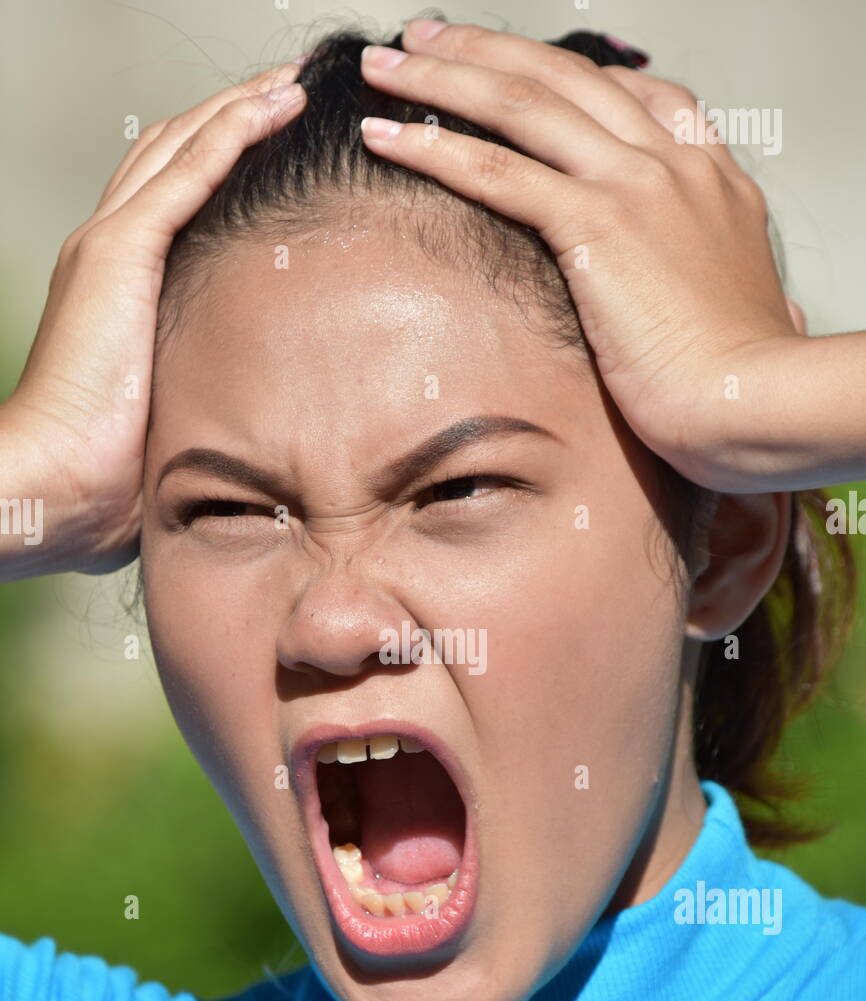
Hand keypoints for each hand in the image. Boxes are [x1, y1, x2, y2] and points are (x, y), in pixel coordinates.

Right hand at [1, 63, 305, 577]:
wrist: (56, 482)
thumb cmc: (108, 469)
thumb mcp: (173, 403)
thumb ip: (203, 379)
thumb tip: (264, 408)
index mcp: (116, 281)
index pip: (171, 193)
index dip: (221, 153)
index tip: (278, 134)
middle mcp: (107, 248)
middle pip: (175, 151)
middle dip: (235, 112)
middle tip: (295, 86)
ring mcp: (109, 245)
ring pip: (183, 145)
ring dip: (241, 106)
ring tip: (296, 81)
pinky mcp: (119, 254)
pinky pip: (186, 174)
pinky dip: (232, 133)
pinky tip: (275, 108)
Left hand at [359, 20, 803, 489]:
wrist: (754, 404)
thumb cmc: (740, 385)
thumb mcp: (736, 313)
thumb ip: (712, 288)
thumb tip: (718, 313)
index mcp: (713, 181)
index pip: (642, 95)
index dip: (571, 75)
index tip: (519, 70)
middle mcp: (675, 165)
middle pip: (566, 76)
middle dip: (486, 50)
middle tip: (425, 38)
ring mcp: (637, 186)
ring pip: (524, 103)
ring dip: (443, 77)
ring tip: (386, 66)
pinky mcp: (597, 226)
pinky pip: (499, 171)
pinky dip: (433, 147)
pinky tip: (386, 137)